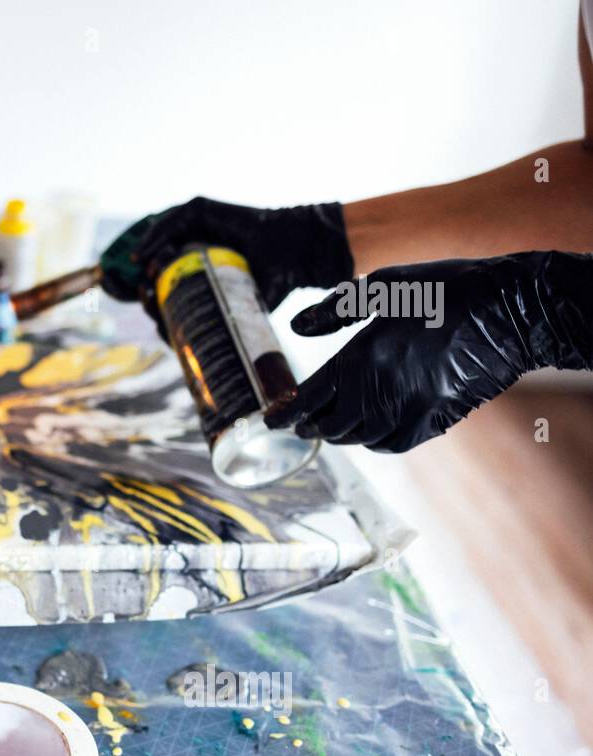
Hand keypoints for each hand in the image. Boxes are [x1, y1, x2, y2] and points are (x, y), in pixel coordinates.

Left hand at [99, 197, 352, 330]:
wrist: (295, 254)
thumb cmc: (274, 283)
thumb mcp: (243, 314)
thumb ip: (230, 337)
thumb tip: (220, 380)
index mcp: (204, 276)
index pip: (170, 292)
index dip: (157, 304)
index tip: (154, 316)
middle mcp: (196, 252)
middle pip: (159, 271)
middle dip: (149, 287)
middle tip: (148, 298)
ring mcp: (195, 230)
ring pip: (159, 247)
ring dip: (149, 264)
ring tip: (149, 280)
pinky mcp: (199, 210)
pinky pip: (168, 223)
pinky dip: (152, 237)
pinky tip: (143, 257)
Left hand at [265, 252, 592, 451]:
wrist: (512, 311)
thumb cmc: (446, 289)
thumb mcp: (385, 284)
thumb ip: (335, 308)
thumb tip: (295, 327)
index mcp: (362, 354)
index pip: (309, 398)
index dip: (285, 415)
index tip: (270, 422)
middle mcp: (382, 388)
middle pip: (332, 424)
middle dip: (311, 426)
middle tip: (300, 425)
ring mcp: (411, 408)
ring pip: (361, 437)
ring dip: (341, 435)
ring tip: (331, 428)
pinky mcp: (437, 419)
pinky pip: (393, 443)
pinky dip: (374, 441)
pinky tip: (370, 431)